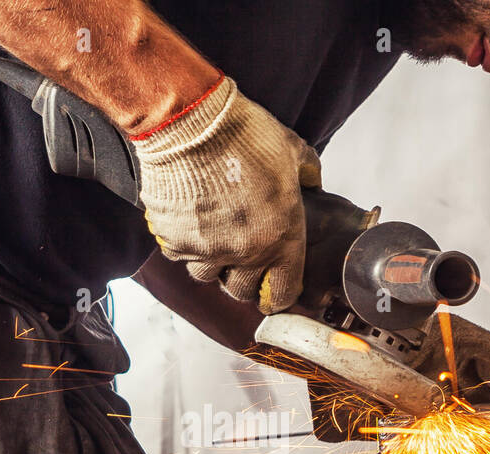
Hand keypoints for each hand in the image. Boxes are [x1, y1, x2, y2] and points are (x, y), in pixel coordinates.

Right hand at [132, 76, 320, 313]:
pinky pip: (180, 256)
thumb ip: (308, 172)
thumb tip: (313, 182)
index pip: (284, 292)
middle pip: (242, 291)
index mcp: (281, 237)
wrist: (190, 124)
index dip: (279, 293)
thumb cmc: (242, 134)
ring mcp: (208, 250)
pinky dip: (184, 245)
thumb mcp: (292, 149)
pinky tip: (189, 224)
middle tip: (241, 259)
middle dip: (243, 279)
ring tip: (213, 240)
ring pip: (208, 276)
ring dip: (212, 264)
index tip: (274, 288)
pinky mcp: (176, 241)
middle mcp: (245, 252)